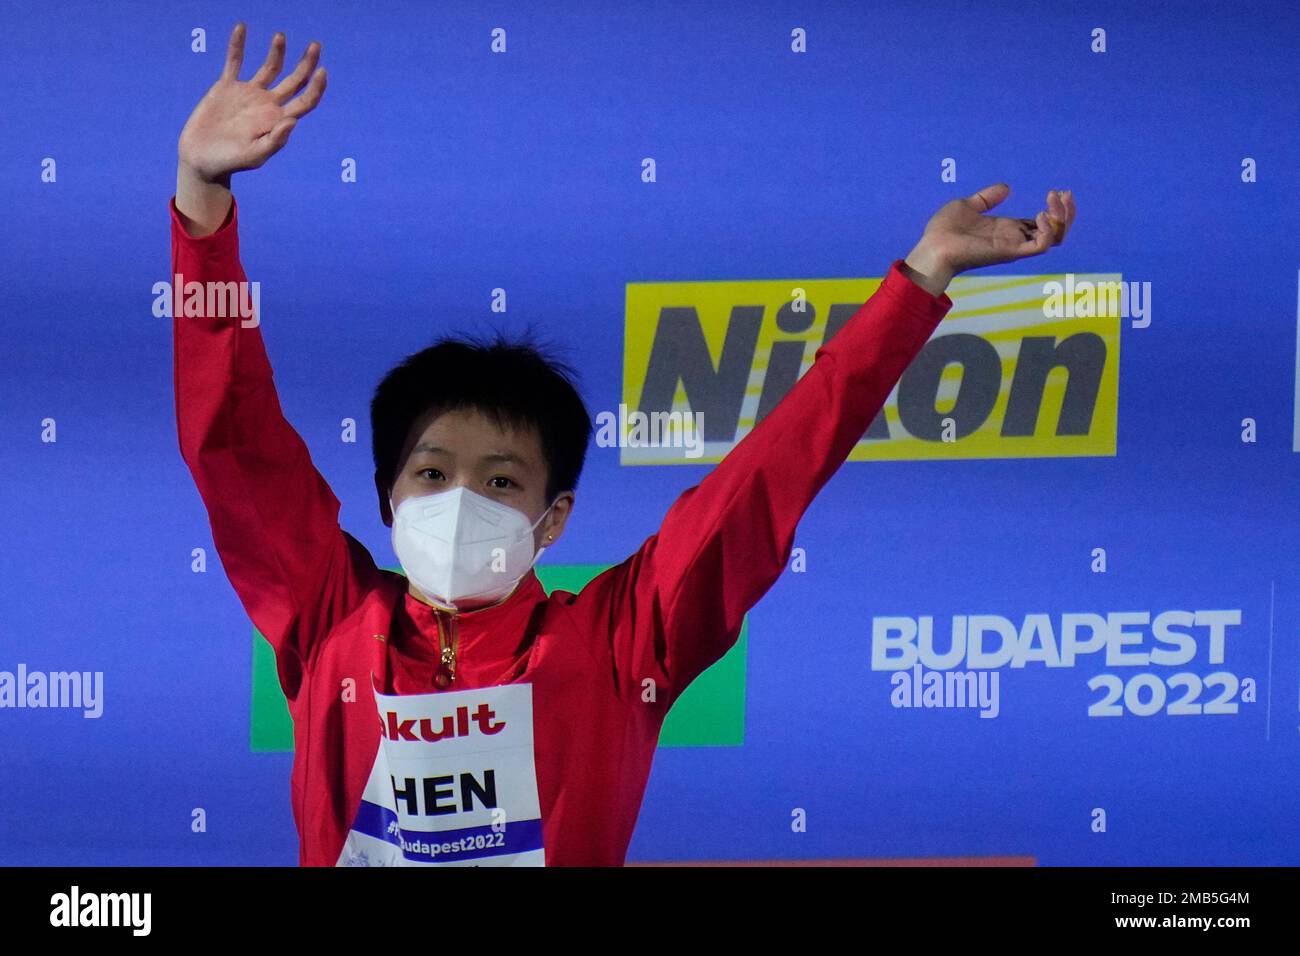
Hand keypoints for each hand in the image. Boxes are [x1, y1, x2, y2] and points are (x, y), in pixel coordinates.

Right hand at [179, 23, 326, 181]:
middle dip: (306, 63)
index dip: (316, 87)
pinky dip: (237, 46)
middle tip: (315, 45)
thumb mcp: (255, 156)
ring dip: (277, 52)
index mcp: (279, 120)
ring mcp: (249, 94)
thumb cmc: (230, 162)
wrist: (202, 158)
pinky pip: (234, 62)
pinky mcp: (227, 87)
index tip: (322, 70)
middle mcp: (268, 104)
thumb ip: (275, 140)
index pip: (305, 100)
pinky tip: (241, 28)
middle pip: (294, 80)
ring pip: (269, 68)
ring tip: (280, 37)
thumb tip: (293, 121)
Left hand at [903, 184, 1075, 295]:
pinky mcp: (1011, 252)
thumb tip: (1006, 188)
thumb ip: (987, 198)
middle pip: (1055, 231)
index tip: (1058, 192)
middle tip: (1064, 194)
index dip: (1056, 209)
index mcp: (1007, 229)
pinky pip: (1041, 245)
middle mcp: (1015, 238)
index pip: (1042, 223)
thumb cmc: (944, 230)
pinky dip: (1048, 230)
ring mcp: (1015, 246)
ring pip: (1054, 238)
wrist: (933, 246)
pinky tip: (1041, 215)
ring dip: (1062, 218)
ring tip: (1053, 200)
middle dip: (1066, 212)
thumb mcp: (968, 206)